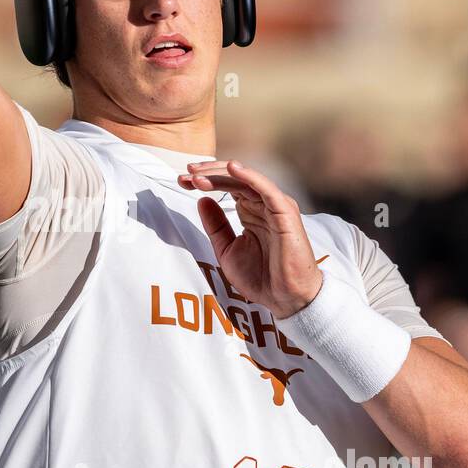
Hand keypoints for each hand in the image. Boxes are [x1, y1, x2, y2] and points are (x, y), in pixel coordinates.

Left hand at [178, 159, 322, 318]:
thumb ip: (216, 225)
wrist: (285, 298)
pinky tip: (232, 169)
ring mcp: (275, 206)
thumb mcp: (227, 249)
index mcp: (250, 210)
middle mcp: (263, 204)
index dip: (204, 181)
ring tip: (198, 175)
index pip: (226, 186)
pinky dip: (250, 177)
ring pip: (246, 180)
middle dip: (207, 174)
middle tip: (185, 174)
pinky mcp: (285, 212)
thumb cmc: (261, 277)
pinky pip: (266, 189)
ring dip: (221, 174)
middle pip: (234, 178)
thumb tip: (202, 200)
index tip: (182, 182)